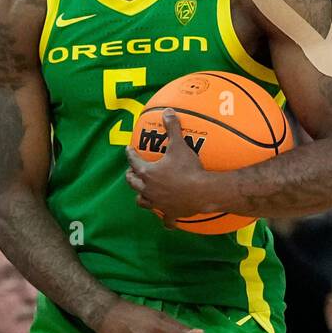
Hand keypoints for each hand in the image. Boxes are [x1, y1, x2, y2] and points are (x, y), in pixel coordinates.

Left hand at [124, 109, 217, 227]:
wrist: (203, 192)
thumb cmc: (189, 168)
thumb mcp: (179, 145)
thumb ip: (172, 128)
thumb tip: (167, 111)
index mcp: (148, 173)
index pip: (133, 162)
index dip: (130, 154)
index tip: (128, 150)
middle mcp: (149, 189)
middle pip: (133, 183)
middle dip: (131, 177)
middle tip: (132, 173)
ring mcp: (158, 203)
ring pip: (143, 202)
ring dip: (141, 197)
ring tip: (143, 193)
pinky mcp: (170, 214)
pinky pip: (166, 220)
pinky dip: (165, 220)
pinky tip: (166, 221)